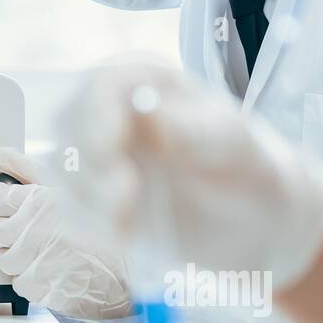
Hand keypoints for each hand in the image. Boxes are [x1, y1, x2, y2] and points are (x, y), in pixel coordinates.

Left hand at [0, 149, 132, 319]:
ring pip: (5, 259)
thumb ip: (26, 169)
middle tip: (27, 230)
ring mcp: (36, 260)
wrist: (129, 267)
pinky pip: (19, 283)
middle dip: (5, 232)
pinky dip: (31, 279)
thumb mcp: (67, 185)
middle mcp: (34, 229)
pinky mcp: (41, 287)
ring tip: (45, 251)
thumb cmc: (102, 225)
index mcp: (39, 200)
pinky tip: (51, 269)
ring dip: (19, 257)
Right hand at [56, 62, 322, 289]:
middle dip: (88, 165)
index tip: (111, 149)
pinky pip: (69, 210)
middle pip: (70, 126)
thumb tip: (152, 114)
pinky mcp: (95, 201)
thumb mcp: (239, 147)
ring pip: (63, 171)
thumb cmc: (253, 171)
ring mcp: (100, 159)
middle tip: (127, 199)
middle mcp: (114, 115)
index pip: (103, 86)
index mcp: (148, 83)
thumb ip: (200, 129)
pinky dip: (87, 227)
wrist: (259, 226)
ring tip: (128, 228)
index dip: (97, 115)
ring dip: (86, 201)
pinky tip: (123, 238)